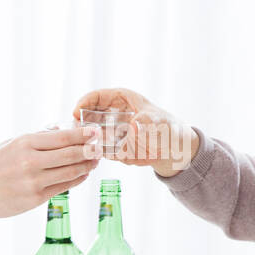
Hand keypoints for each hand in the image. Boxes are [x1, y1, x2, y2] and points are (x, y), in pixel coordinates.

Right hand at [0, 126, 101, 223]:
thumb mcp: (8, 144)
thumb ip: (34, 138)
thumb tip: (58, 129)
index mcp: (24, 143)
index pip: (62, 137)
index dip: (82, 134)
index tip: (95, 131)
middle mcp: (31, 162)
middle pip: (71, 154)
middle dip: (90, 150)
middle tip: (101, 146)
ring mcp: (34, 181)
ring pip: (71, 172)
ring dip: (87, 166)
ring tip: (95, 161)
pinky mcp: (36, 198)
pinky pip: (63, 187)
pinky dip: (76, 179)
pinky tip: (83, 174)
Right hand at [72, 87, 199, 177]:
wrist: (178, 149)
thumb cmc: (170, 128)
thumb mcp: (159, 123)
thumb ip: (145, 125)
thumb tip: (133, 128)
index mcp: (123, 98)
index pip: (96, 96)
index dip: (83, 103)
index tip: (76, 115)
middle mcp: (115, 113)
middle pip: (90, 116)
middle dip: (89, 129)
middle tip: (88, 139)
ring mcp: (114, 130)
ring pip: (98, 137)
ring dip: (108, 146)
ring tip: (126, 151)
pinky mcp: (116, 145)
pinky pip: (109, 151)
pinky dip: (119, 156)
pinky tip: (136, 157)